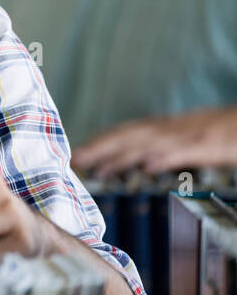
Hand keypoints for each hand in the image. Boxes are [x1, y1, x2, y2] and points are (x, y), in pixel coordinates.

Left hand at [71, 106, 236, 177]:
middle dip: (99, 148)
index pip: (126, 132)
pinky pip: (184, 151)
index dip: (100, 141)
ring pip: (149, 144)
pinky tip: (148, 167)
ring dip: (121, 155)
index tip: (76, 153)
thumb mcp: (192, 136)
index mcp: (166, 127)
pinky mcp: (210, 145)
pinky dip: (165, 157)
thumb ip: (166, 146)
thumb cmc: (225, 130)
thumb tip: (141, 161)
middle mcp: (172, 128)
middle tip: (73, 161)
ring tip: (98, 167)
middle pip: (129, 136)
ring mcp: (190, 135)